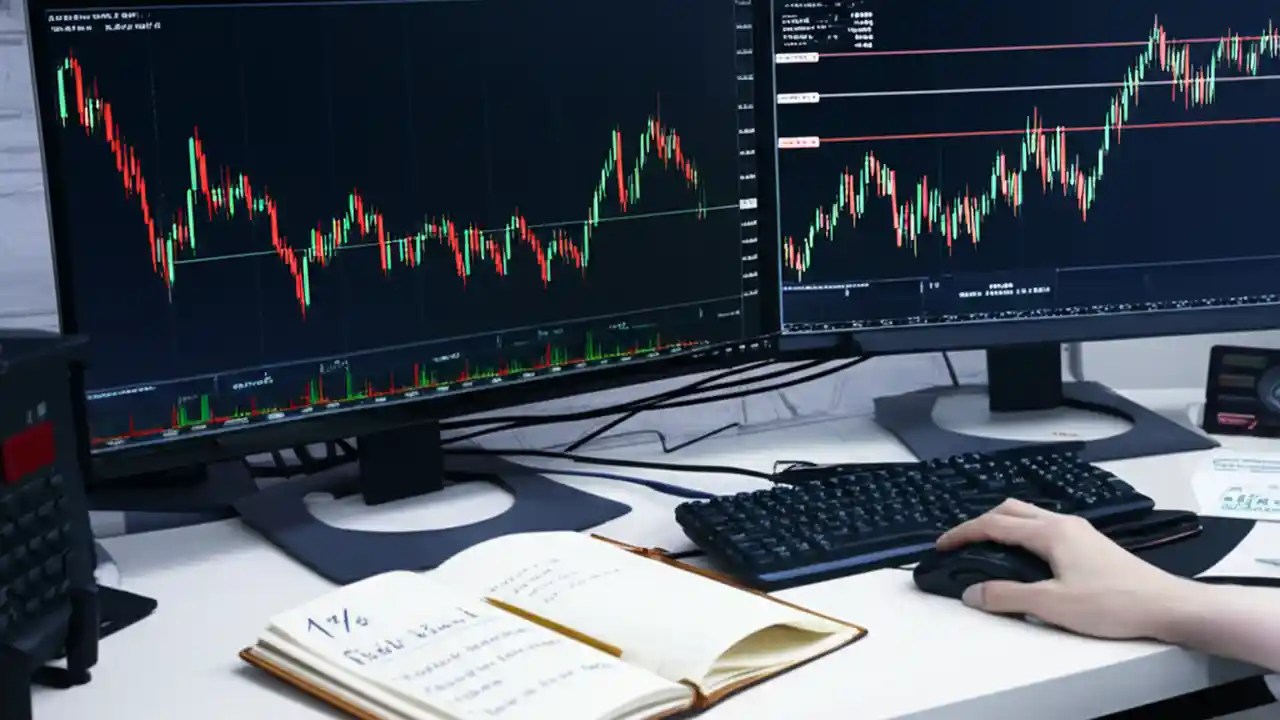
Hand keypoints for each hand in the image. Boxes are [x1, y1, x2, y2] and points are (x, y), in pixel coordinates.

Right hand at [937, 499, 1195, 639]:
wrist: (1167, 605)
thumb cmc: (1114, 603)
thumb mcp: (1053, 605)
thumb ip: (1008, 597)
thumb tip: (972, 592)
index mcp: (1050, 532)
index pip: (994, 524)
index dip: (963, 533)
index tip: (942, 545)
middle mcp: (1064, 523)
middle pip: (1010, 510)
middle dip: (980, 522)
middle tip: (961, 543)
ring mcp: (1079, 532)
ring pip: (1029, 517)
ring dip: (1003, 526)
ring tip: (986, 549)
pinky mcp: (1090, 544)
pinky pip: (1045, 528)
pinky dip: (1022, 535)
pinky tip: (1024, 557)